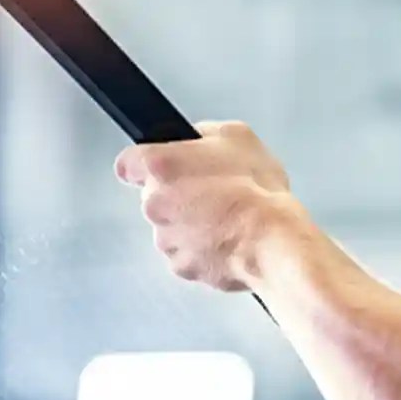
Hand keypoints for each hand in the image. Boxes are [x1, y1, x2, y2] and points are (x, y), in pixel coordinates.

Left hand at [114, 122, 309, 292]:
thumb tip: (195, 139)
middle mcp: (155, 203)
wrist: (273, 240)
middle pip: (154, 196)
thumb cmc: (257, 190)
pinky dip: (202, 250)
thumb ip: (203, 134)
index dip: (143, 165)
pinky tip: (226, 240)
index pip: (127, 163)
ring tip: (225, 218)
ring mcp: (165, 238)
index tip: (158, 168)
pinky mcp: (180, 265)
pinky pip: (186, 254)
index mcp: (160, 165)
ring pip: (170, 227)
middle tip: (211, 192)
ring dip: (190, 223)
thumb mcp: (236, 136)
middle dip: (177, 194)